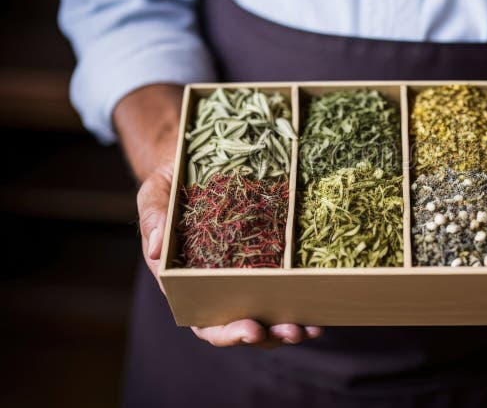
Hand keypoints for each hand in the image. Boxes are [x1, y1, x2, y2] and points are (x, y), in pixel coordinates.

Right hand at [118, 84, 322, 347]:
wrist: (195, 162)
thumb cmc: (171, 184)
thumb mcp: (155, 193)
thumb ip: (153, 218)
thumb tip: (153, 247)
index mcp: (187, 282)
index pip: (205, 320)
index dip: (226, 331)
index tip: (250, 329)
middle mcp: (218, 286)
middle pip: (242, 324)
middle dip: (268, 335)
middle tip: (292, 332)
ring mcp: (244, 275)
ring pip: (267, 313)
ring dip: (289, 326)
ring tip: (312, 328)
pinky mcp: (266, 259)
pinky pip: (284, 285)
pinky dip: (301, 298)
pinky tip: (322, 305)